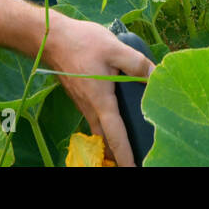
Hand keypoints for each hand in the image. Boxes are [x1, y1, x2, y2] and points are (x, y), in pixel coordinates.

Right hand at [44, 12, 154, 166]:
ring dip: (111, 144)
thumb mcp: (114, 48)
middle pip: (105, 141)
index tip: (133, 170)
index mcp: (101, 102)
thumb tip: (157, 77)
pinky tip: (115, 122)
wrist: (50, 38)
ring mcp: (83, 104)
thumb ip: (137, 63)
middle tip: (134, 162)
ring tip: (127, 149)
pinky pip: (94, 120)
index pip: (115, 137)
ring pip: (99, 132)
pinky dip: (105, 130)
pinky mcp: (80, 96)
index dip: (125, 157)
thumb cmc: (82, 43)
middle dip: (117, 156)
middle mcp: (90, 108)